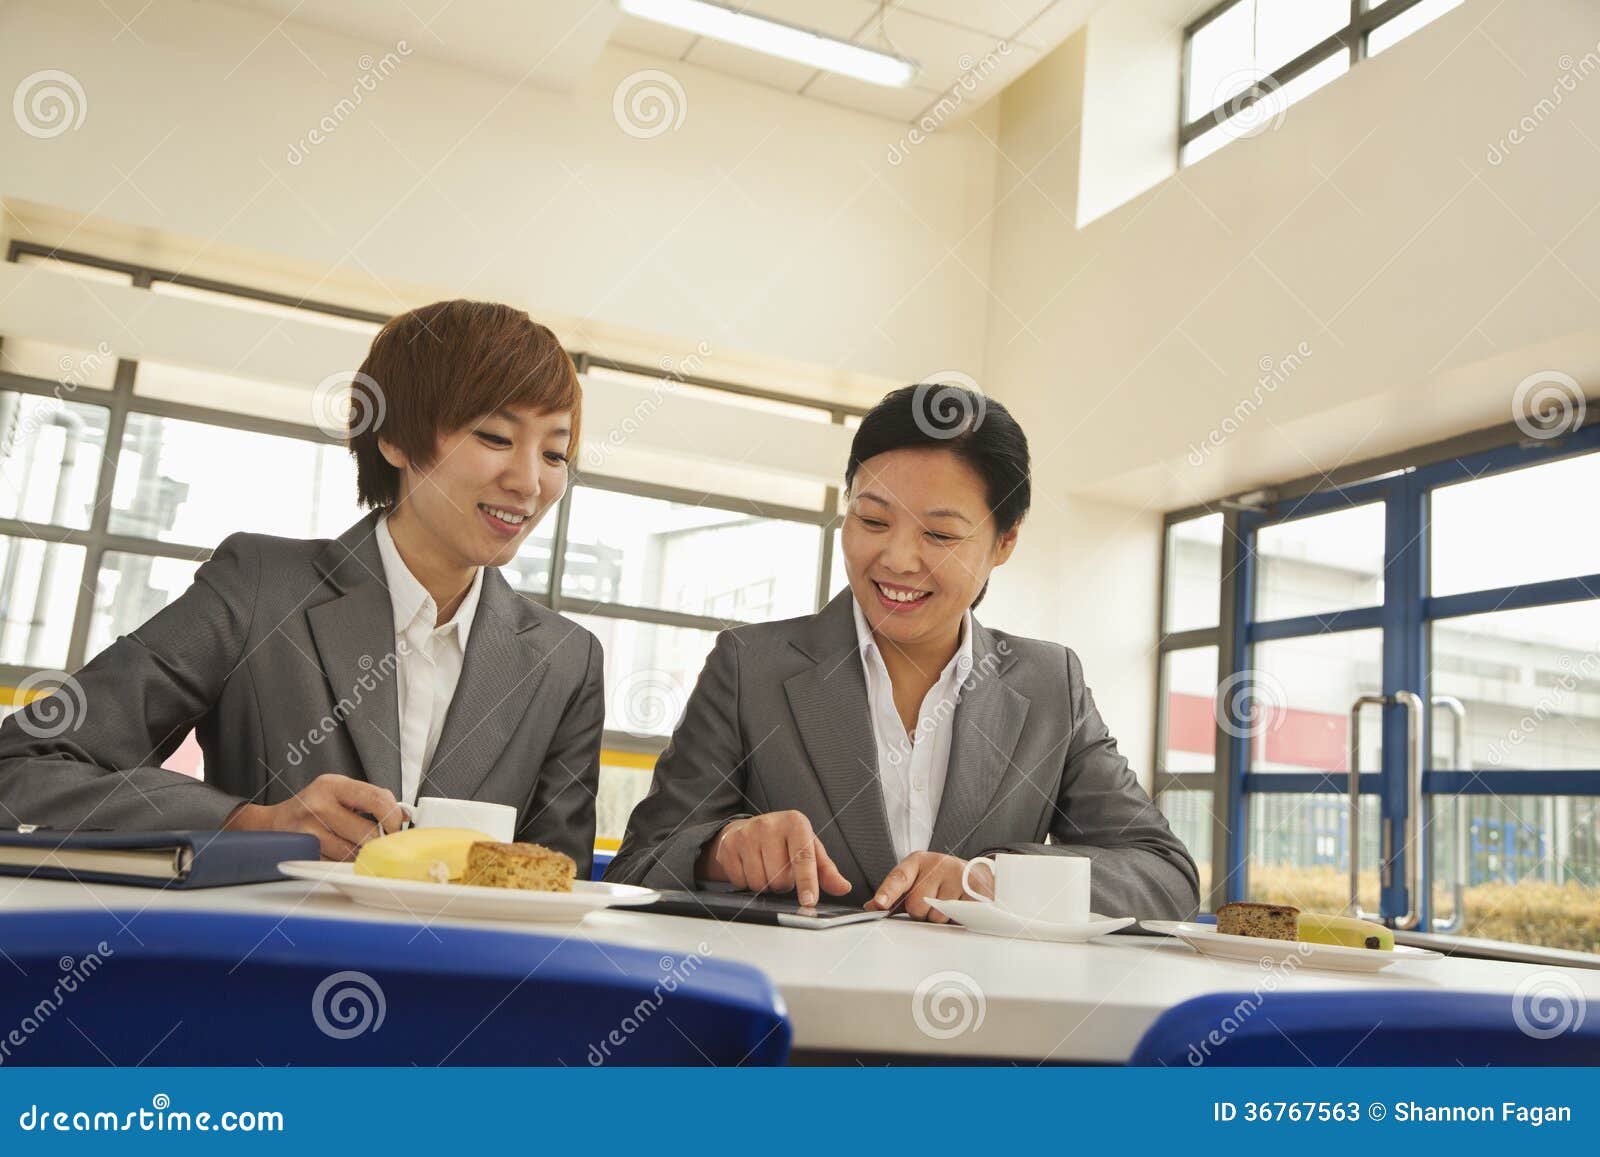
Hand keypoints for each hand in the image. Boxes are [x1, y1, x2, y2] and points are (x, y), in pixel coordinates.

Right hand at [224, 773, 406, 860]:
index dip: (393, 817)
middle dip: (377, 842)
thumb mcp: (339, 793)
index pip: (377, 799)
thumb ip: (371, 799)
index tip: (397, 827)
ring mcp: (308, 829)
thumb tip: (404, 816)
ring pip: (352, 853)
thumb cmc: (312, 807)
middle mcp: (318, 804)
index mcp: (333, 785)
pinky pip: (335, 863)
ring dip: (360, 855)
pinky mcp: (303, 851)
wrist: (272, 824)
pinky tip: (338, 852)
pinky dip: (343, 862)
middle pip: (367, 833)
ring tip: (356, 846)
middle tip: (379, 843)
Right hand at [696, 810, 851, 906]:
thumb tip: (843, 887)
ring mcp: (746, 834)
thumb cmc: (784, 841)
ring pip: (759, 883)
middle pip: (779, 877)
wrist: (749, 829)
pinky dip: (747, 882)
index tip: (809, 901)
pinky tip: (751, 867)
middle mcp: (769, 824)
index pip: (803, 857)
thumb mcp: (809, 849)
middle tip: (781, 870)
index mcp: (795, 822)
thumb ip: (826, 870)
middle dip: (783, 883)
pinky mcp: (728, 846)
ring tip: (767, 868)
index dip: (807, 882)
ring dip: (766, 885)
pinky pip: (740, 882)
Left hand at [866, 851, 989, 921]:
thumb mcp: (916, 879)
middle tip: (931, 902)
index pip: (899, 877)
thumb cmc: (940, 878)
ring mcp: (956, 875)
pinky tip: (959, 906)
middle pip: (916, 904)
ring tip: (947, 903)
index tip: (880, 903)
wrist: (975, 874)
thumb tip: (871, 906)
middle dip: (920, 912)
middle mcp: (936, 864)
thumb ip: (894, 894)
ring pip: (936, 915)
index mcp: (917, 861)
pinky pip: (956, 917)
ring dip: (939, 917)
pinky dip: (956, 917)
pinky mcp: (973, 889)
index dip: (888, 891)